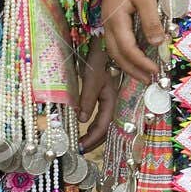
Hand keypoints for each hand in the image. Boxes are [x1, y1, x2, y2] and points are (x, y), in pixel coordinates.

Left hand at [77, 35, 118, 150]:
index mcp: (111, 99)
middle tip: (79, 150)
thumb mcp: (91, 78)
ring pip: (103, 123)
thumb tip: (81, 120)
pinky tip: (84, 127)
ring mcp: (107, 98)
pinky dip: (91, 124)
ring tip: (81, 143)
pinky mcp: (101, 94)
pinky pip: (99, 115)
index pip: (103, 126)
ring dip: (93, 135)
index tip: (79, 148)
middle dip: (94, 141)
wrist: (100, 41)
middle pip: (105, 128)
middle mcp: (111, 101)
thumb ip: (87, 99)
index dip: (92, 139)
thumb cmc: (96, 57)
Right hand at [100, 0, 163, 83]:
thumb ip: (151, 21)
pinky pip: (115, 44)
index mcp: (116, 21)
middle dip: (133, 70)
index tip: (156, 71)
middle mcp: (108, 26)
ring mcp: (108, 23)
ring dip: (128, 65)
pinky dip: (125, 55)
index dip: (142, 63)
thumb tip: (158, 43)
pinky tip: (134, 58)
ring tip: (142, 74)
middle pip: (118, 56)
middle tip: (149, 80)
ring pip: (115, 51)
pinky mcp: (111, 20)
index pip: (128, 50)